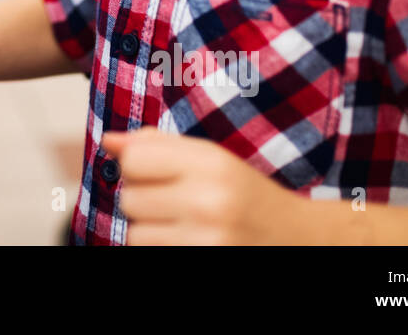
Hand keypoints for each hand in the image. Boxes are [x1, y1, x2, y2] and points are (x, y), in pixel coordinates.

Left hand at [103, 127, 313, 244]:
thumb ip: (157, 146)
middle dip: (143, 201)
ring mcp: (207, 242)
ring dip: (150, 231)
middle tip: (174, 203)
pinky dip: (160, 248)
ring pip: (134, 234)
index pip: (133, 160)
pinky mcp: (202, 265)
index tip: (153, 172)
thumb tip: (108, 141)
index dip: (136, 166)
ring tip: (181, 226)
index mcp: (212, 163)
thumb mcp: (210, 159)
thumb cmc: (246, 196)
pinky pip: (148, 254)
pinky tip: (185, 241)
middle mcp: (209, 202)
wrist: (299, 240)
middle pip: (129, 199)